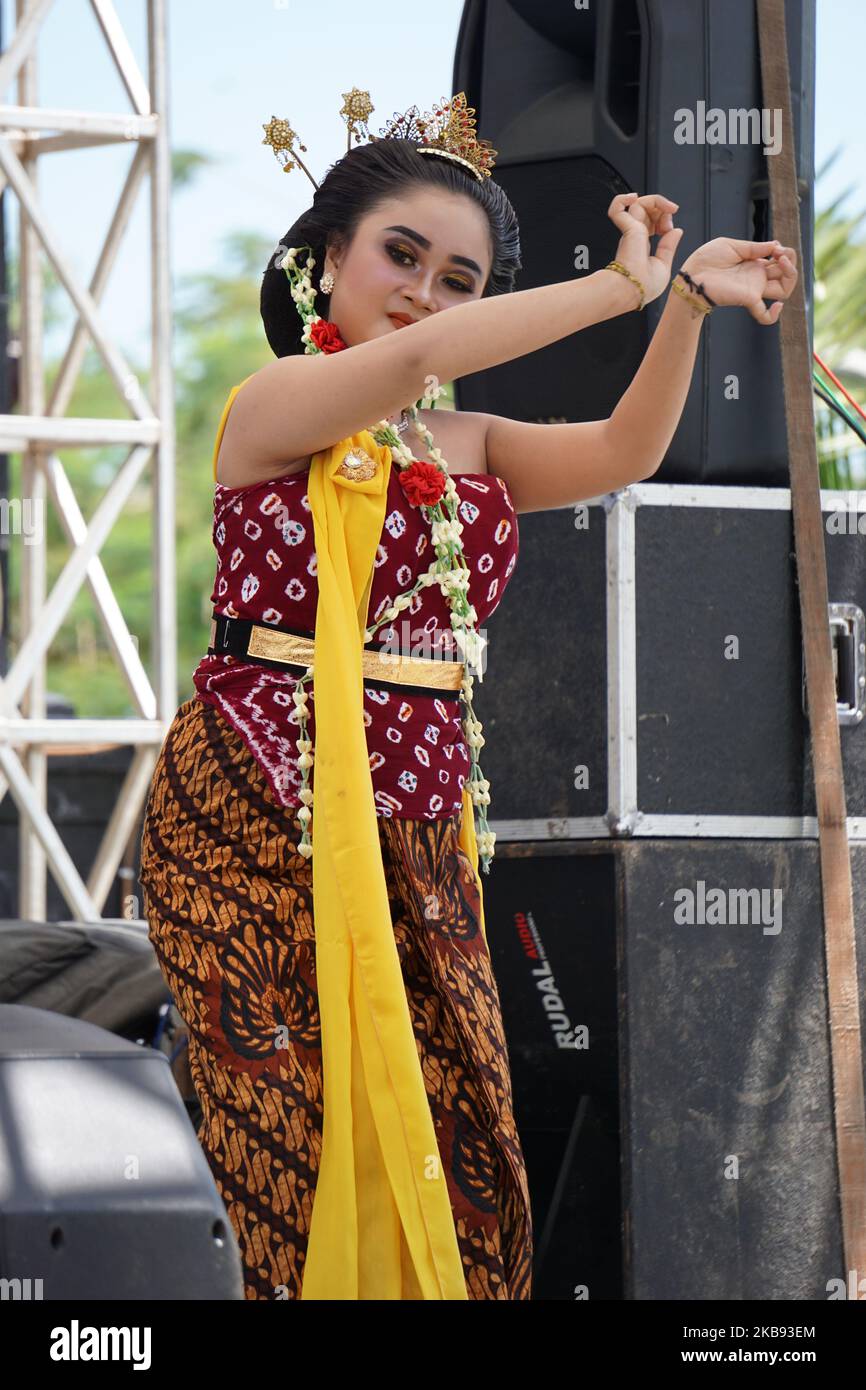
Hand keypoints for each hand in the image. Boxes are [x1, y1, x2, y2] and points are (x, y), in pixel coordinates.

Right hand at [607, 192, 683, 303]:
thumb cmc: (643, 286)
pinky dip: (621, 199)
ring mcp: (630, 232)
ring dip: (655, 200)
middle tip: (671, 213)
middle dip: (661, 207)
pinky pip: (617, 208)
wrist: (633, 290)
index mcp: (641, 245)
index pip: (651, 222)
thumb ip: (669, 247)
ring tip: (667, 207)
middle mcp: (634, 237)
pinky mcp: (627, 228)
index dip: (663, 218)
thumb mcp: (664, 265)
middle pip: (646, 210)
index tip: (670, 228)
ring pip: (638, 204)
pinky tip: (632, 197)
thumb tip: (677, 230)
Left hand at [678, 239, 797, 323]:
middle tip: (780, 252)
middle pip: (785, 275)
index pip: (779, 261)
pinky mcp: (747, 300)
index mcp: (754, 264)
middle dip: (790, 260)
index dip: (784, 252)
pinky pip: (764, 316)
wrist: (692, 275)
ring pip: (783, 290)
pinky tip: (778, 306)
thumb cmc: (706, 260)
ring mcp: (754, 289)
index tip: (776, 246)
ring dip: (791, 275)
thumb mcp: (732, 245)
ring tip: (781, 261)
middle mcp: (757, 277)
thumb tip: (775, 245)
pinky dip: (773, 315)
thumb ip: (754, 247)